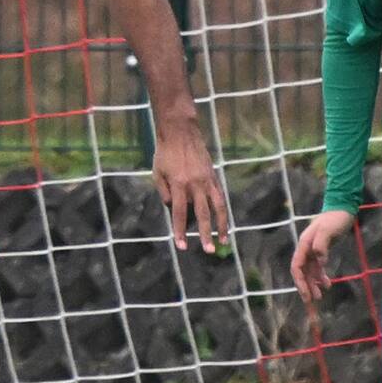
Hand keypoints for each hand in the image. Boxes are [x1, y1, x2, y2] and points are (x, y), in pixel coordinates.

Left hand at [154, 117, 228, 253]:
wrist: (180, 132)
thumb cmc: (165, 154)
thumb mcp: (157, 173)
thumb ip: (164, 193)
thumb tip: (172, 209)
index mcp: (178, 185)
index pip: (178, 214)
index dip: (180, 231)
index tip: (182, 246)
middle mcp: (194, 184)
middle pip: (201, 214)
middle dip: (204, 234)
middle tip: (208, 250)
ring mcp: (206, 180)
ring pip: (217, 207)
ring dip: (221, 226)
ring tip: (223, 241)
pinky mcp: (213, 176)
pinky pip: (220, 197)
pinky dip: (222, 211)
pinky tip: (224, 222)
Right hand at [290, 210, 357, 312]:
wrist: (343, 209)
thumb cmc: (335, 219)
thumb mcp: (328, 230)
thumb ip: (321, 245)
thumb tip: (320, 260)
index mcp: (304, 244)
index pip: (297, 267)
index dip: (299, 281)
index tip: (305, 294)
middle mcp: (306, 249)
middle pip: (301, 272)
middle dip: (305, 287)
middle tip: (311, 302)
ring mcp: (313, 250)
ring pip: (310, 272)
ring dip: (313, 284)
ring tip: (320, 297)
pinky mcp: (321, 251)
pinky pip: (318, 268)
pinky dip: (321, 277)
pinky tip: (328, 285)